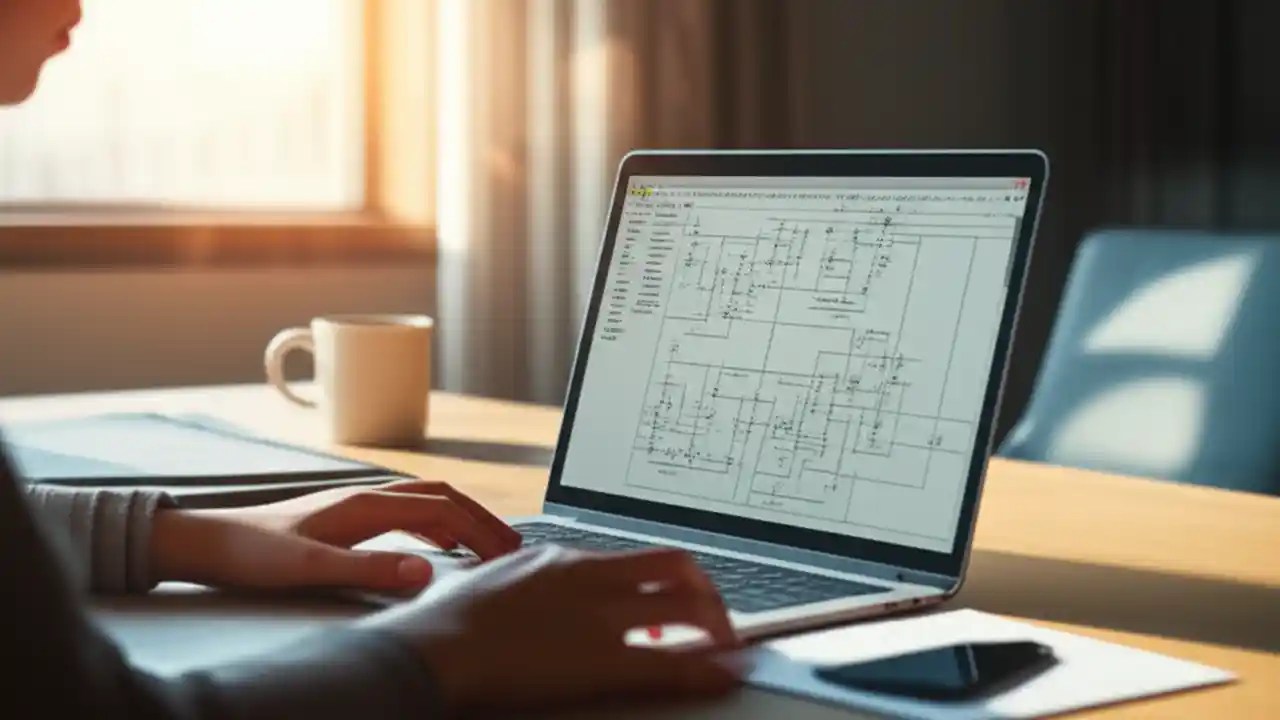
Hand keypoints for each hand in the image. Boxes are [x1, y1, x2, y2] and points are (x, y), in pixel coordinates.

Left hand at [149, 479, 521, 593]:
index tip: (508, 553)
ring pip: (427, 502)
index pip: (443, 509)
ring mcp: (356, 504)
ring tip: (486, 545)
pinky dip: (436, 525)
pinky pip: (407, 513)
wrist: (209, 543)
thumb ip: (370, 571)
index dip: (481, 529)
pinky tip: (436, 544)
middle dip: (482, 520)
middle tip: (511, 548)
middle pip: (442, 498)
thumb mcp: (311, 568)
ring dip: (462, 520)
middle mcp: (366, 497)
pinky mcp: (346, 517)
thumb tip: (428, 573)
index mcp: (366, 505)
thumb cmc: (254, 555)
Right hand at [362, 543, 746, 714]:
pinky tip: (724, 674)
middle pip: (674, 568)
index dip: (667, 581)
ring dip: (716, 626)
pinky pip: (674, 662)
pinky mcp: (602, 661)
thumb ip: (521, 585)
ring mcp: (600, 616)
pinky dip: (709, 667)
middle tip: (716, 620)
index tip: (676, 602)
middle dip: (705, 593)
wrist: (430, 650)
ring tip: (727, 646)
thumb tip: (522, 593)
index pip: (635, 559)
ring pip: (686, 605)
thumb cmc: (445, 626)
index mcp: (561, 560)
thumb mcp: (488, 585)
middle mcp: (590, 577)